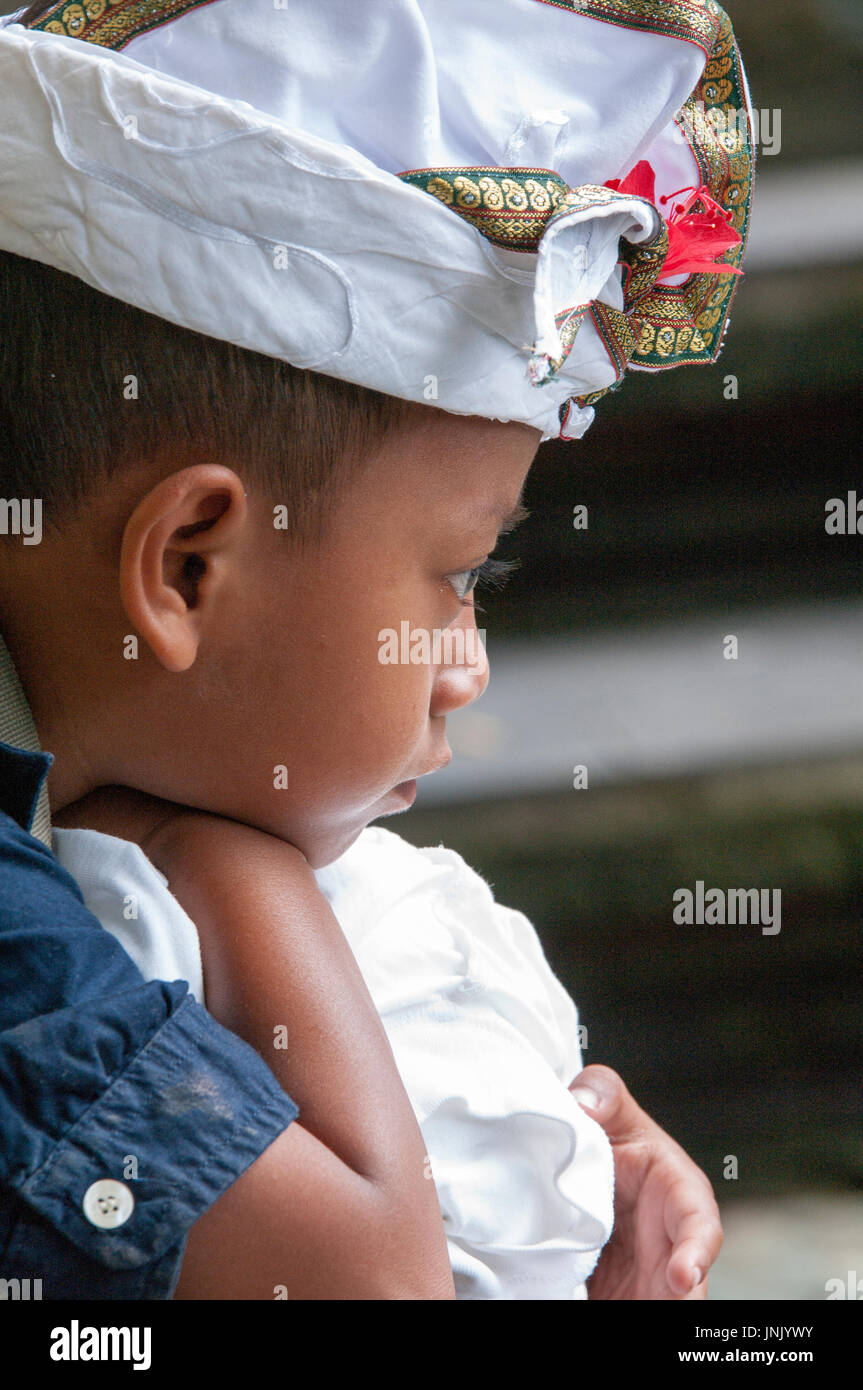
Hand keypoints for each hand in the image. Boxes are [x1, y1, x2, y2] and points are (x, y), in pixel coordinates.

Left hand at [569, 1064, 721, 1299]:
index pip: (699, 1224)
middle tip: (660, 1304)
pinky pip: (613, 1304)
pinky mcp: (619, 1295)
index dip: (695, 1251)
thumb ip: (602, 1095)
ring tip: (619, 1307)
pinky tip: (585, 1302)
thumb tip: (581, 1103)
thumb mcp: (611, 1112)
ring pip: (648, 1300)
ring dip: (635, 1304)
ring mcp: (646, 1276)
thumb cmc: (613, 1139)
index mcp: (680, 1195)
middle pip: (680, 1288)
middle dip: (671, 1302)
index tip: (681, 1275)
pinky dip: (601, 1305)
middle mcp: (671, 1243)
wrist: (583, 1175)